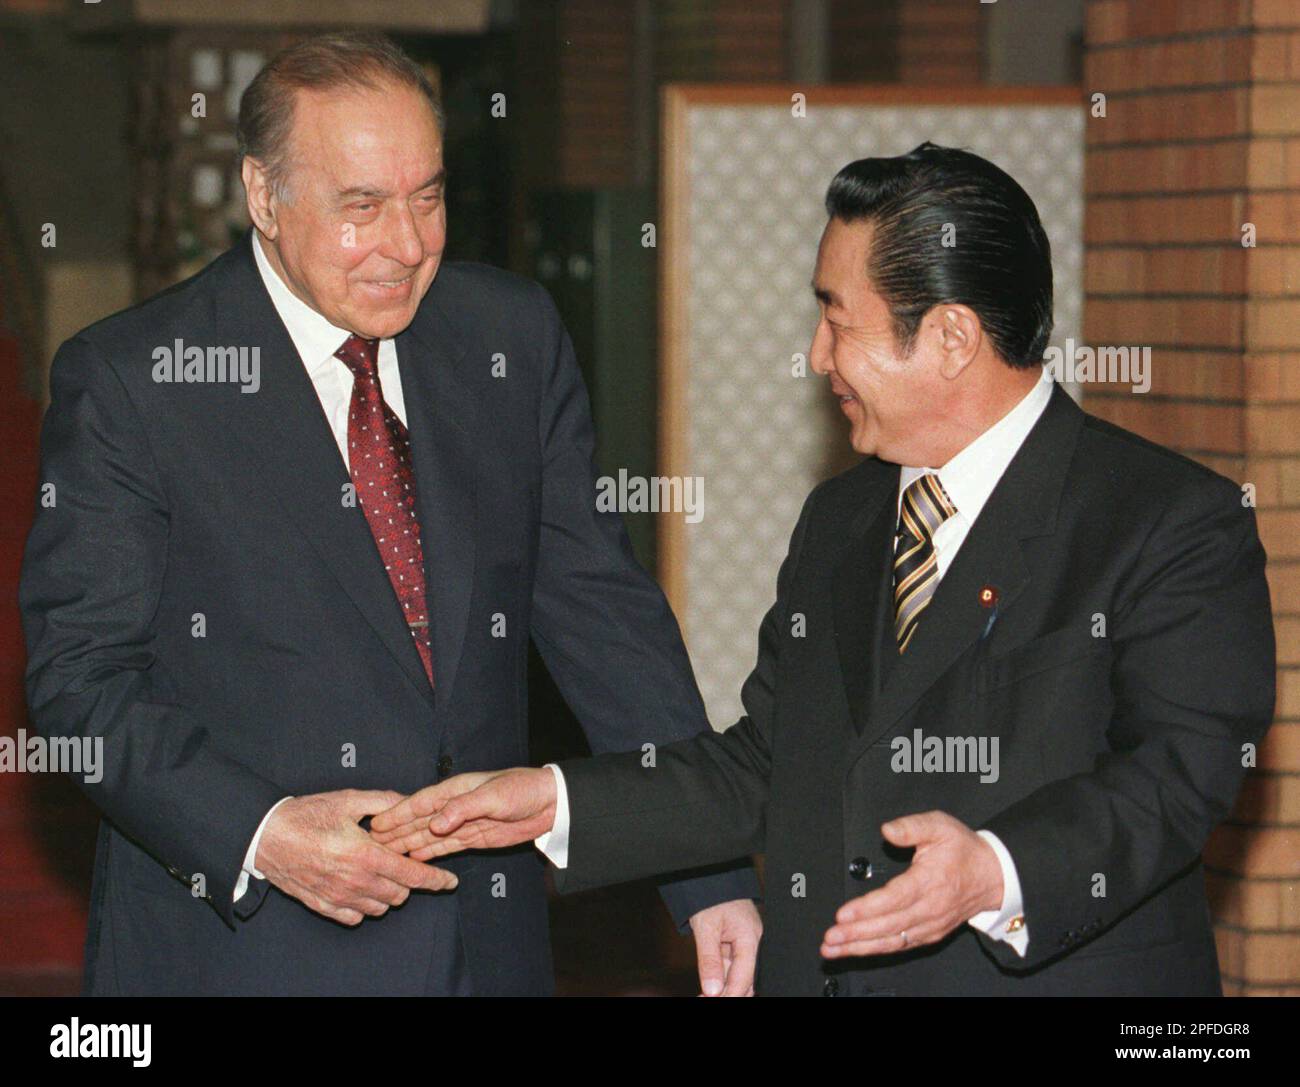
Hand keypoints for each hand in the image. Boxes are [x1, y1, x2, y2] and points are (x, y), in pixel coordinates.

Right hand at [255, 789, 457, 925]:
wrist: (266, 835)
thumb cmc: (307, 815)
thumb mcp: (348, 800)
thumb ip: (384, 801)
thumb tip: (409, 802)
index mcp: (366, 855)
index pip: (412, 875)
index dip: (435, 880)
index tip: (449, 881)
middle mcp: (355, 882)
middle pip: (399, 894)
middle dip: (407, 880)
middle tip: (399, 861)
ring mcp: (338, 897)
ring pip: (379, 907)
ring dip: (386, 893)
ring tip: (377, 871)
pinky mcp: (322, 905)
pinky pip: (354, 916)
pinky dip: (363, 905)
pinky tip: (359, 886)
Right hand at [369, 768, 556, 859]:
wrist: (547, 803)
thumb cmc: (521, 790)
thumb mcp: (493, 796)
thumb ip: (463, 808)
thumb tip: (436, 823)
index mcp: (455, 790)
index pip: (419, 802)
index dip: (397, 813)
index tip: (375, 823)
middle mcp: (454, 806)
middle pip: (418, 820)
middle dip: (395, 831)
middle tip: (371, 843)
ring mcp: (462, 823)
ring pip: (428, 835)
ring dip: (407, 843)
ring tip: (385, 853)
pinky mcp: (472, 837)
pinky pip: (445, 847)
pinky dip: (428, 852)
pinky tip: (413, 857)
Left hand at [689, 899, 761, 995]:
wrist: (712, 879)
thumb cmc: (712, 897)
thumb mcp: (706, 927)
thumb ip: (709, 960)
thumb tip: (712, 991)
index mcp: (750, 938)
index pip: (744, 977)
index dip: (729, 994)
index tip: (712, 1001)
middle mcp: (753, 944)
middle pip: (746, 981)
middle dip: (727, 994)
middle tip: (704, 999)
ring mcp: (746, 946)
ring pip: (739, 978)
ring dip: (723, 990)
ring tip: (703, 996)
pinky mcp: (737, 947)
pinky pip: (732, 969)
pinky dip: (721, 980)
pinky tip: (708, 989)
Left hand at [820, 810, 1001, 958]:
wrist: (992, 875)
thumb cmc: (964, 851)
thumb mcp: (940, 826)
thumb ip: (911, 826)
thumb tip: (887, 830)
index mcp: (930, 881)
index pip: (894, 899)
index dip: (867, 909)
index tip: (843, 914)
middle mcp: (930, 908)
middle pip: (888, 925)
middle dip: (855, 933)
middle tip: (830, 937)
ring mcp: (930, 925)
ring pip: (891, 941)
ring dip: (860, 947)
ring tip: (834, 949)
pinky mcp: (929, 934)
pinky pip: (899, 946)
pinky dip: (876, 950)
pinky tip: (856, 951)